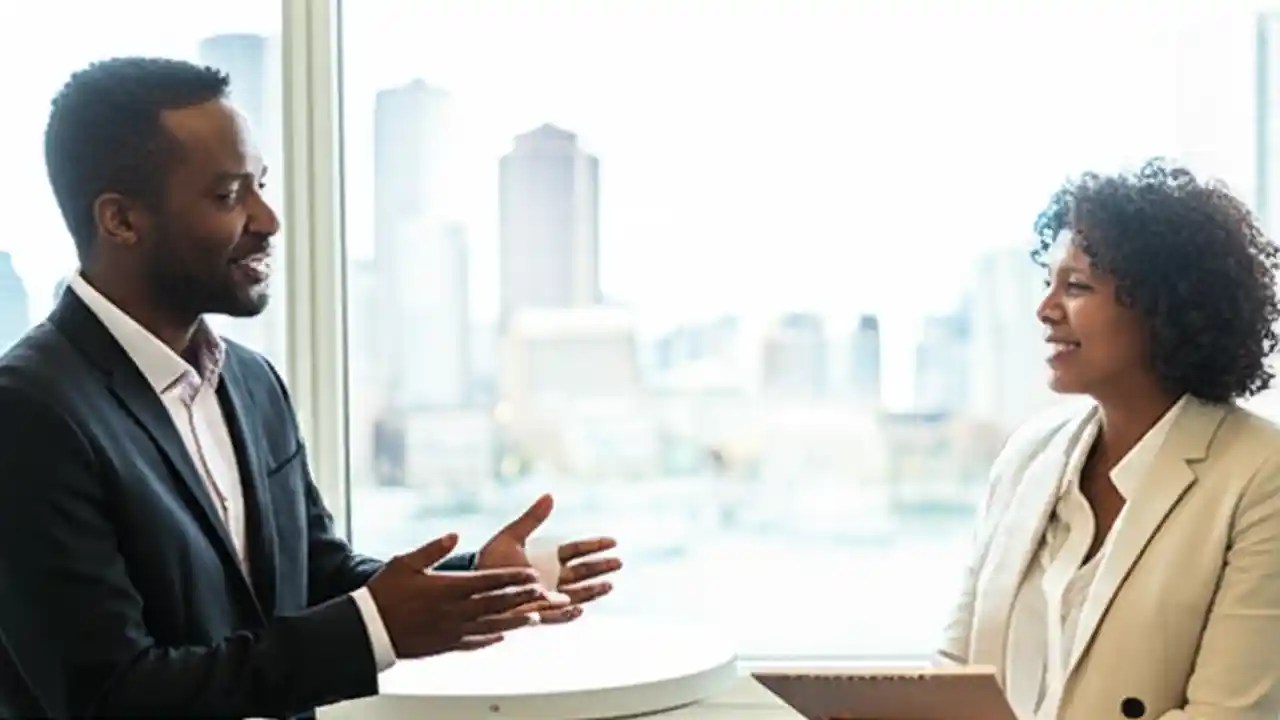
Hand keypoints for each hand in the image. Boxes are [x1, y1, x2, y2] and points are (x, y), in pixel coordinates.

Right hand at [366, 533, 561, 657]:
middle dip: (522, 598)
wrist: (367, 628)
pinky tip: (501, 637)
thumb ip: (434, 548)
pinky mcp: (444, 645)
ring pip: (490, 626)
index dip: (513, 578)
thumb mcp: (406, 562)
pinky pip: (473, 642)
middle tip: (544, 594)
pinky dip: (490, 639)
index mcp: (448, 587)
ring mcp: (451, 630)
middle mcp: (454, 610)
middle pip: (496, 603)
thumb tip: (455, 534)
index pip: (489, 581)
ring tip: (534, 618)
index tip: (532, 575)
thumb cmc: (384, 593)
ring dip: (514, 622)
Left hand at [477, 494, 622, 622]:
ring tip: (610, 585)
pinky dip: (568, 614)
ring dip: (593, 590)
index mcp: (547, 557)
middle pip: (582, 573)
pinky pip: (556, 616)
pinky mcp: (536, 612)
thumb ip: (532, 519)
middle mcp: (550, 577)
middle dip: (600, 568)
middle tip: (619, 562)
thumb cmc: (490, 560)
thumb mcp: (511, 536)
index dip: (594, 546)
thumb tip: (550, 495)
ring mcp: (546, 595)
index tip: (612, 541)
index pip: (576, 551)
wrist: (471, 583)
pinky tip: (580, 609)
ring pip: (576, 594)